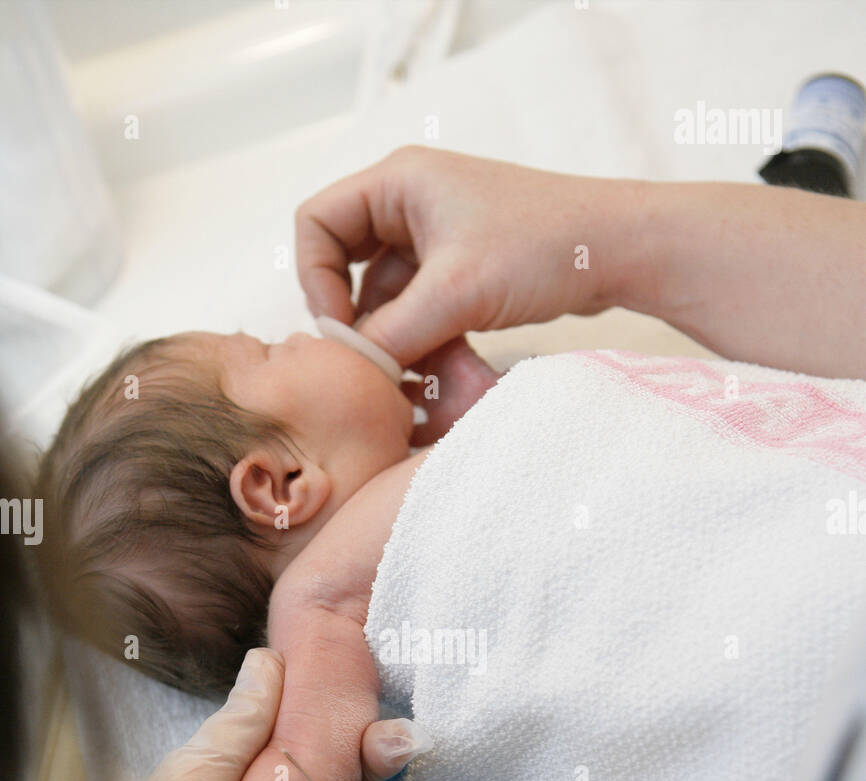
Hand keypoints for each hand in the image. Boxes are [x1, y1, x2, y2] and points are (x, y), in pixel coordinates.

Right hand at [296, 146, 637, 367]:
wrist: (620, 251)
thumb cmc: (545, 247)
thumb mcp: (456, 295)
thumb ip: (392, 333)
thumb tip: (348, 369)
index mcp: (398, 183)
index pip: (316, 223)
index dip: (316, 280)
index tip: (341, 331)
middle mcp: (409, 203)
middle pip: (344, 264)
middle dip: (356, 318)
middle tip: (369, 364)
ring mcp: (436, 236)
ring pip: (384, 296)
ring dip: (391, 338)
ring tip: (408, 379)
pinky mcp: (461, 268)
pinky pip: (417, 307)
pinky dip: (420, 340)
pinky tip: (435, 374)